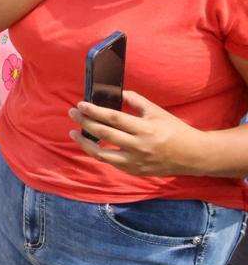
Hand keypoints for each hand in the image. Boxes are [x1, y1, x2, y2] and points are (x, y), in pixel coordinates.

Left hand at [70, 90, 207, 176]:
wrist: (192, 155)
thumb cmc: (174, 129)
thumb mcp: (156, 111)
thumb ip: (135, 101)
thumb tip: (115, 93)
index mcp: (145, 128)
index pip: (113, 118)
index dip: (94, 111)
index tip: (80, 104)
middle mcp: (138, 146)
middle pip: (104, 134)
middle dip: (85, 122)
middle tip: (72, 113)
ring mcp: (135, 161)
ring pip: (101, 154)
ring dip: (84, 143)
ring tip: (73, 132)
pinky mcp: (134, 171)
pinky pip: (110, 163)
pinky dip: (97, 153)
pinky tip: (89, 144)